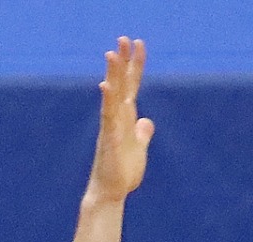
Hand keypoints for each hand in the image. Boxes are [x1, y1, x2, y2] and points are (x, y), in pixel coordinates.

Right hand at [87, 37, 151, 204]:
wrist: (111, 192)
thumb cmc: (122, 172)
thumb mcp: (139, 149)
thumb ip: (142, 133)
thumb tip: (147, 120)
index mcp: (126, 117)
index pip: (132, 85)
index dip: (136, 65)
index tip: (138, 44)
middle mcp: (117, 117)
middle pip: (121, 84)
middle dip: (123, 62)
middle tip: (124, 38)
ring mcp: (111, 126)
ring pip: (112, 96)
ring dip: (113, 75)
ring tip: (112, 53)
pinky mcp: (109, 139)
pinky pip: (108, 117)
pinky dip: (108, 102)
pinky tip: (106, 86)